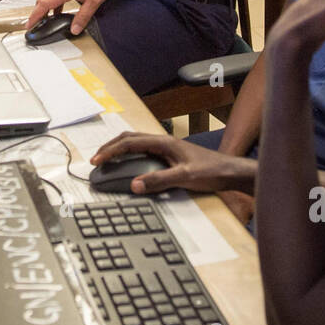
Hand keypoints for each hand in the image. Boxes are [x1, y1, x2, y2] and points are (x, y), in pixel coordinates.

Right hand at [27, 0, 113, 33]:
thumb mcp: (94, 1)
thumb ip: (83, 17)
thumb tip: (75, 29)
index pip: (44, 4)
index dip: (35, 16)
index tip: (29, 24)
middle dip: (36, 13)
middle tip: (34, 24)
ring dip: (43, 7)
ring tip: (45, 18)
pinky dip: (51, 1)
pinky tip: (57, 9)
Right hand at [90, 131, 256, 194]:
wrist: (229, 172)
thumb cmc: (211, 171)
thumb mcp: (184, 177)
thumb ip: (159, 180)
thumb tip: (135, 185)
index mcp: (163, 142)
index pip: (129, 143)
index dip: (110, 151)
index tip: (96, 160)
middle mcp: (163, 142)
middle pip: (129, 138)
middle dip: (110, 147)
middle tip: (96, 159)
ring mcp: (166, 148)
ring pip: (136, 143)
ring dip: (119, 150)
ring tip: (106, 160)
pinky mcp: (169, 156)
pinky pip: (143, 151)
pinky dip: (130, 156)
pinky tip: (128, 166)